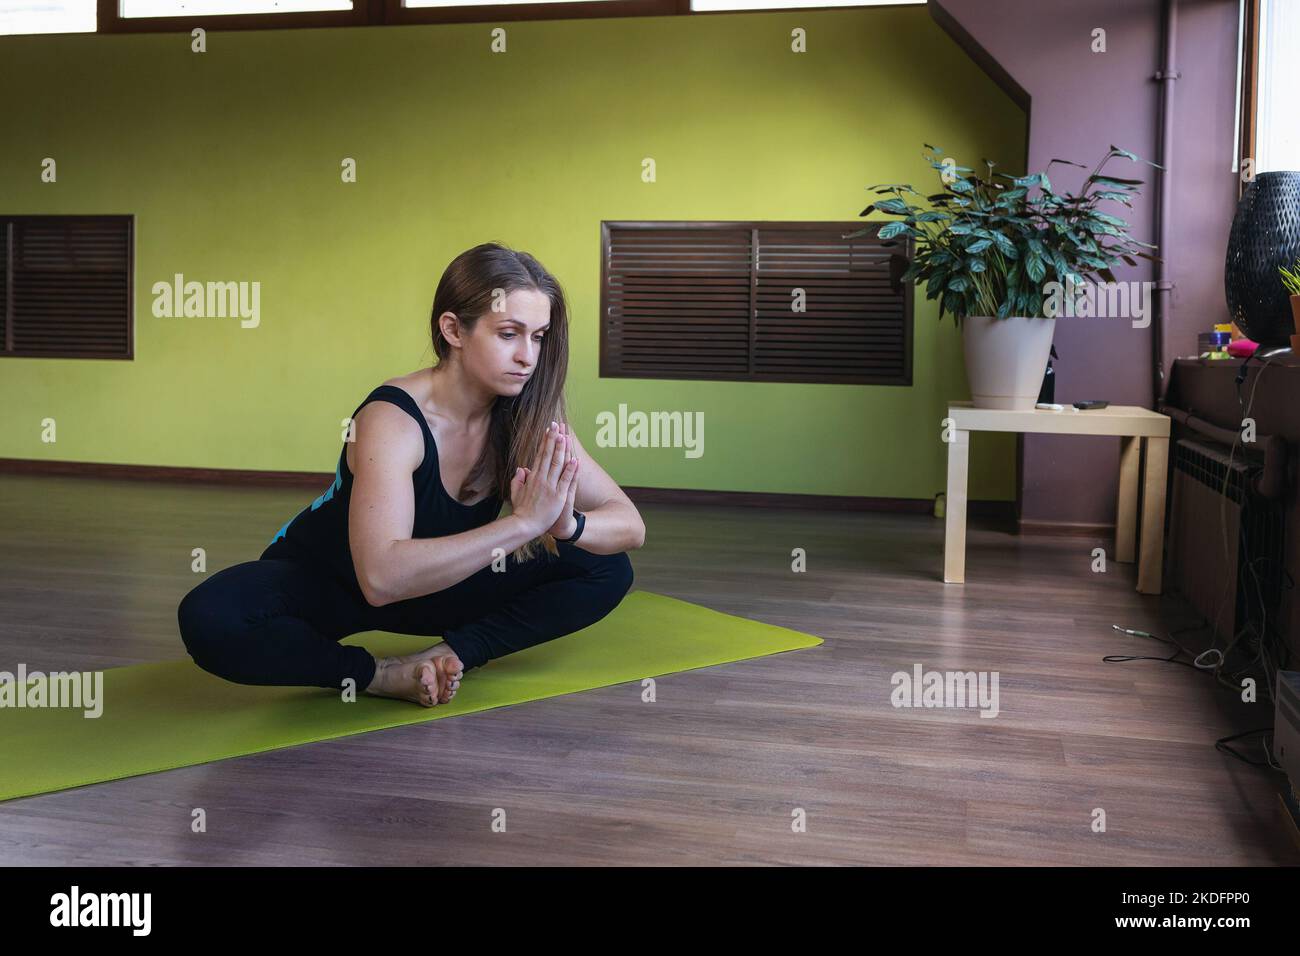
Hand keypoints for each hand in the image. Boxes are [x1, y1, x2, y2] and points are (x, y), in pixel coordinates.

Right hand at [509, 420, 578, 537]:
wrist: (525, 525)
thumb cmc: (522, 511)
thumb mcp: (516, 493)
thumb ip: (518, 480)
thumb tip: (521, 468)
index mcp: (533, 477)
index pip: (540, 455)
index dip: (545, 442)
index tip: (549, 430)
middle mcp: (541, 479)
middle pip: (548, 455)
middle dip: (553, 439)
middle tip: (557, 425)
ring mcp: (550, 487)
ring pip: (557, 464)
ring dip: (562, 449)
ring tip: (565, 436)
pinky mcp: (558, 496)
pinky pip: (566, 480)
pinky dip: (570, 470)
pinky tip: (575, 459)